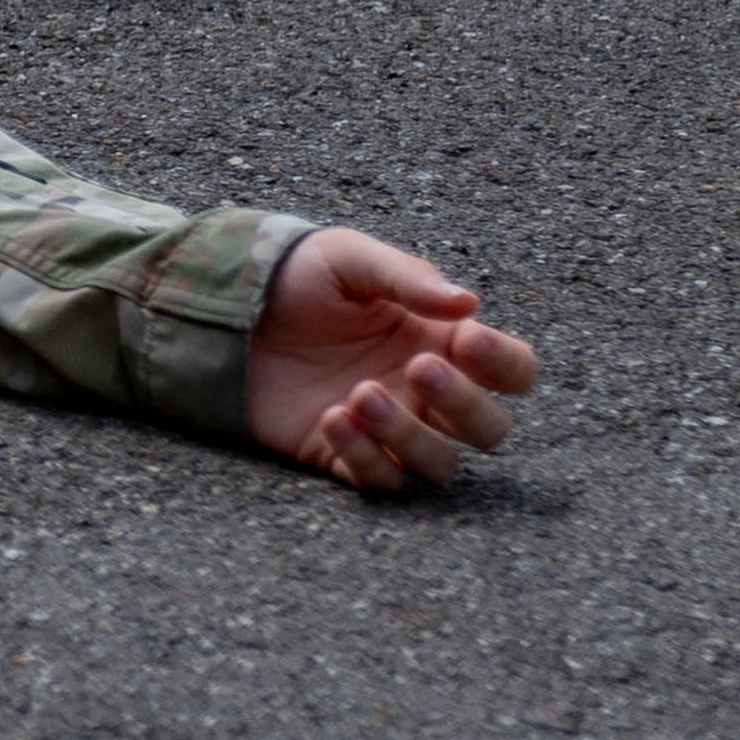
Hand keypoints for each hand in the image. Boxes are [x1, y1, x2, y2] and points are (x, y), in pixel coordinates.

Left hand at [245, 226, 542, 491]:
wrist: (226, 304)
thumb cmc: (298, 275)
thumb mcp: (349, 258)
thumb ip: (408, 279)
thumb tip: (469, 303)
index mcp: (444, 342)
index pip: (513, 370)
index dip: (503, 363)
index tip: (465, 338)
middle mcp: (428, 393)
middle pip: (490, 429)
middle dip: (465, 404)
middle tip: (417, 368)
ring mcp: (391, 429)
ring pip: (439, 464)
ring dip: (409, 436)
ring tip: (360, 392)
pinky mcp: (344, 456)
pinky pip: (380, 480)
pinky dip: (363, 457)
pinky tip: (331, 416)